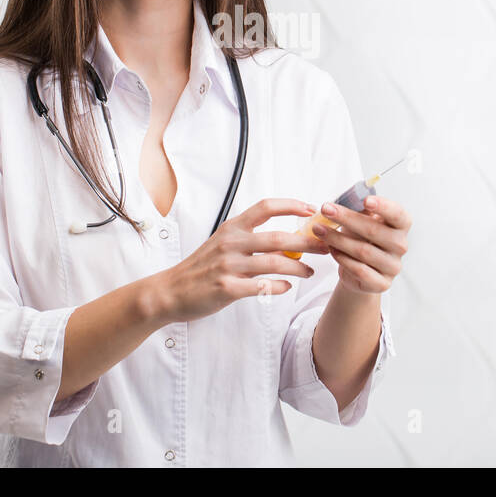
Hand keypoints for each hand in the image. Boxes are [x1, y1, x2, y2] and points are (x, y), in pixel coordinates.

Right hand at [155, 198, 331, 322]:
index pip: (265, 207)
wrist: (170, 291)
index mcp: (232, 228)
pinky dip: (279, 287)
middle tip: (325, 246)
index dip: (291, 205)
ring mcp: (229, 266)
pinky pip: (262, 287)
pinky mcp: (227, 288)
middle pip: (277, 237)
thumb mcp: (222, 244)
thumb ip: (249, 239)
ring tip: (310, 272)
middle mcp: (231, 243)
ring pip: (274, 264)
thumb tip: (286, 242)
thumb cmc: (201, 268)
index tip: (311, 209)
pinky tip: (287, 288)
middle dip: (306, 242)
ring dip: (298, 268)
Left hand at [311, 194, 411, 294]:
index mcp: (400, 226)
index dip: (384, 206)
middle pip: (374, 231)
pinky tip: (331, 250)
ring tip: (320, 230)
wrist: (358, 272)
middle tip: (326, 210)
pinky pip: (360, 270)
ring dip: (338, 239)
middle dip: (347, 218)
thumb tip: (346, 198)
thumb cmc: (361, 239)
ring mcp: (393, 266)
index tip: (365, 200)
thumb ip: (358, 210)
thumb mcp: (360, 221)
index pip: (398, 214)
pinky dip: (342, 258)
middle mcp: (400, 246)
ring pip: (364, 251)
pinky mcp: (381, 283)